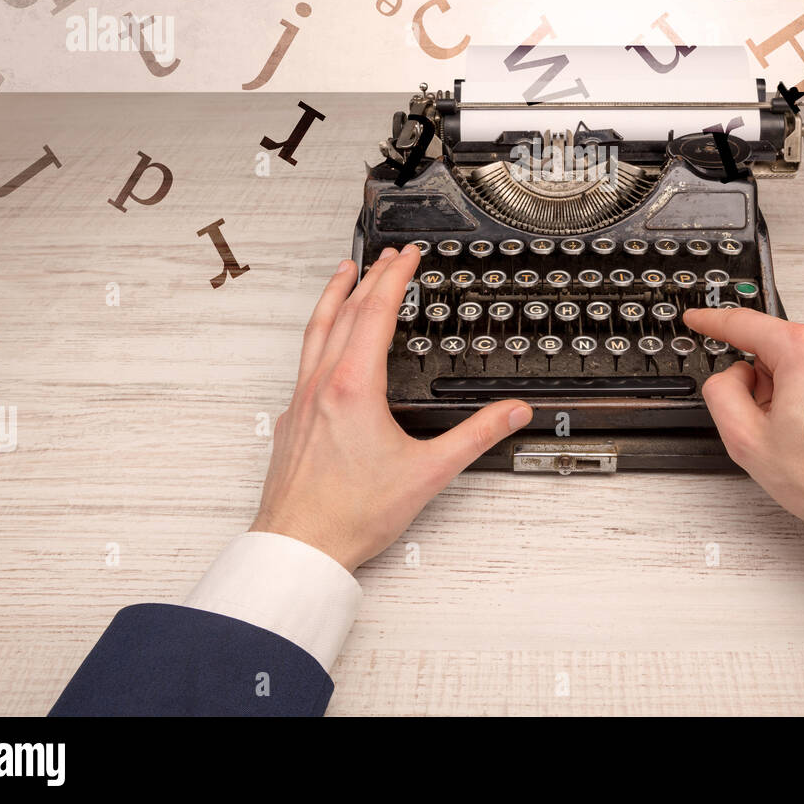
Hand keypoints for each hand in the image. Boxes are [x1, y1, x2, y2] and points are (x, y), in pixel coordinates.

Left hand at [251, 244, 533, 571]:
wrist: (298, 548)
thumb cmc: (349, 515)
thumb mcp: (427, 472)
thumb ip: (475, 436)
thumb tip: (510, 413)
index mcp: (354, 387)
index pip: (376, 313)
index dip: (395, 278)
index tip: (407, 255)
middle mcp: (322, 385)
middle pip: (346, 312)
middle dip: (370, 277)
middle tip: (389, 256)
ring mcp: (302, 400)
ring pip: (317, 332)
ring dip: (335, 296)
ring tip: (345, 274)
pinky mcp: (292, 420)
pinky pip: (305, 360)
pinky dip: (320, 334)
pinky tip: (325, 345)